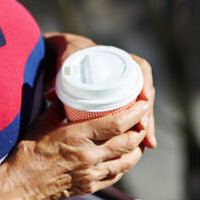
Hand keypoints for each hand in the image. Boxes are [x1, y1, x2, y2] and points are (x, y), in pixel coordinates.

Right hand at [5, 98, 148, 199]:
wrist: (22, 185)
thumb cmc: (30, 151)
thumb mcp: (43, 122)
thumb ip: (61, 107)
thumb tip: (70, 92)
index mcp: (77, 137)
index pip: (116, 124)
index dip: (134, 114)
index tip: (141, 104)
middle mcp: (88, 156)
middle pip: (127, 142)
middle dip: (140, 130)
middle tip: (143, 119)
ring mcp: (91, 173)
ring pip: (126, 161)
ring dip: (136, 149)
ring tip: (139, 138)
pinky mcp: (90, 186)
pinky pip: (116, 175)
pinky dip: (124, 165)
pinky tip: (125, 157)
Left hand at [43, 33, 155, 147]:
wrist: (71, 55)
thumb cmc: (71, 57)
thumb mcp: (67, 63)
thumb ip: (59, 78)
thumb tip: (51, 95)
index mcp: (117, 58)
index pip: (140, 67)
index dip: (145, 83)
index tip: (144, 99)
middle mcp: (128, 72)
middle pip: (145, 92)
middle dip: (147, 114)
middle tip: (144, 131)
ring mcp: (129, 87)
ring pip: (144, 107)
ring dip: (147, 125)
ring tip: (147, 144)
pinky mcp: (126, 100)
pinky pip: (138, 115)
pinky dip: (141, 129)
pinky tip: (145, 145)